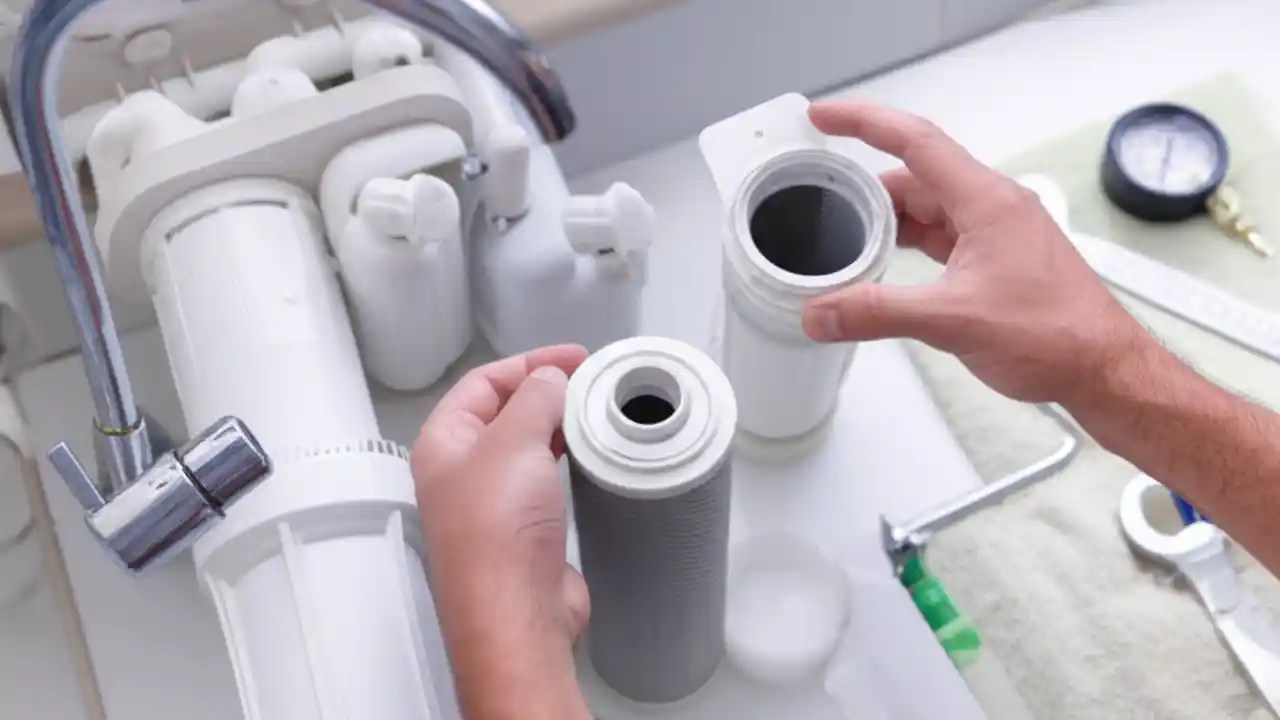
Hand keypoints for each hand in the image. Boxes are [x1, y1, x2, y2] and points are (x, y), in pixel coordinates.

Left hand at [413, 345, 591, 719]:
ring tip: (594, 414)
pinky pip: (544, 484)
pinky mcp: (522, 533)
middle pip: (503, 414)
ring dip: (557, 428)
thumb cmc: (500, 528)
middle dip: (545, 393)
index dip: (528, 363)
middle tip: (590, 383)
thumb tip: (550, 379)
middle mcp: (460, 473)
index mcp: (443, 444)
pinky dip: (566, 464)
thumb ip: (535, 398)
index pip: (482, 383)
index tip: (575, 358)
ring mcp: (491, 506)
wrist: (516, 612)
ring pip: (526, 449)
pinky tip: (589, 460)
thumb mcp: (516, 441)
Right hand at [801, 101, 1152, 405]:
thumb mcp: (953, 320)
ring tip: (846, 241)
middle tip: (820, 203)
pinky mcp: (995, 259)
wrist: (1102, 368)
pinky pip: (939, 235)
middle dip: (864, 190)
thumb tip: (822, 312)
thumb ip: (878, 313)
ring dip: (885, 222)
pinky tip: (884, 265)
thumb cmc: (1056, 334)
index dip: (863, 122)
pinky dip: (906, 244)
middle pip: (913, 177)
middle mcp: (992, 207)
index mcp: (986, 201)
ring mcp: (995, 232)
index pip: (914, 141)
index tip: (825, 117)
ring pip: (925, 208)